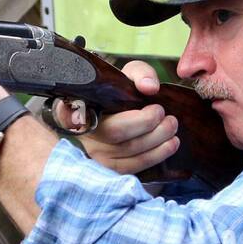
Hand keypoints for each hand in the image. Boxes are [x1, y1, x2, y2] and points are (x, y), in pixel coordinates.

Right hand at [53, 60, 179, 174]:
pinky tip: (170, 145)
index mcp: (77, 108)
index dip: (78, 114)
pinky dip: (154, 157)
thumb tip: (149, 88)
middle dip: (145, 124)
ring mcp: (94, 156)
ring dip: (155, 142)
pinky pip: (131, 169)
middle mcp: (82, 135)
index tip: (130, 108)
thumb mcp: (127, 77)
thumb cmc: (120, 95)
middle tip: (164, 114)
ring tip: (172, 126)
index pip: (70, 113)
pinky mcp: (108, 170)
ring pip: (124, 154)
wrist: (123, 115)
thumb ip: (139, 73)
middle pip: (113, 134)